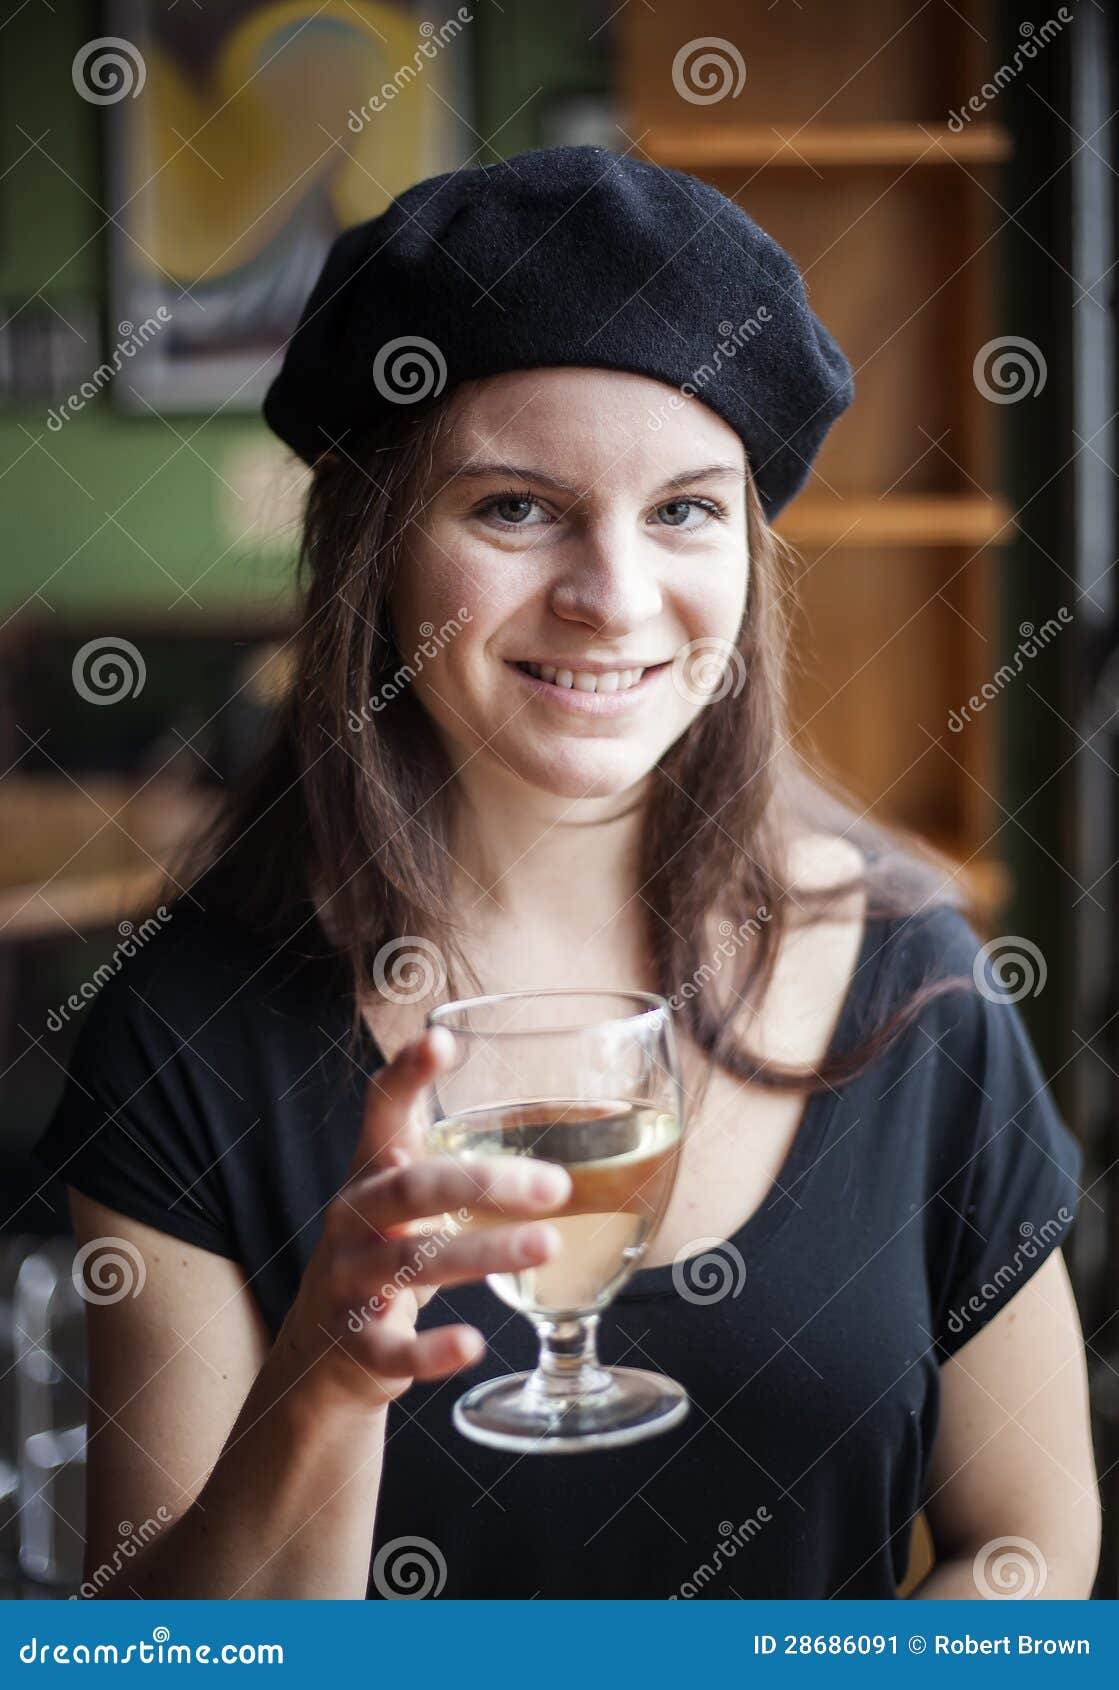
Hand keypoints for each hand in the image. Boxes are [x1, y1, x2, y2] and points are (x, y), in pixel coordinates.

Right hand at [281, 1026, 571, 1415]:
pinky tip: (472, 1344)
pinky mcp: (355, 1343)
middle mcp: (354, 1217)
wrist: (324, 1348)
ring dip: (485, 1252)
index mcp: (373, 1171)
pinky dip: (432, 1349)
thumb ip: (459, 1156)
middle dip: (484, 1182)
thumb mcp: (411, 1200)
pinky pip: (393, 1348)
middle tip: (555, 1186)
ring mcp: (348, 1280)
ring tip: (546, 1246)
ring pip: (412, 1262)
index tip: (439, 1041)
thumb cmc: (389, 1252)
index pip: (382, 1110)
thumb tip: (567, 1115)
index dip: (407, 1075)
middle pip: (413, 1188)